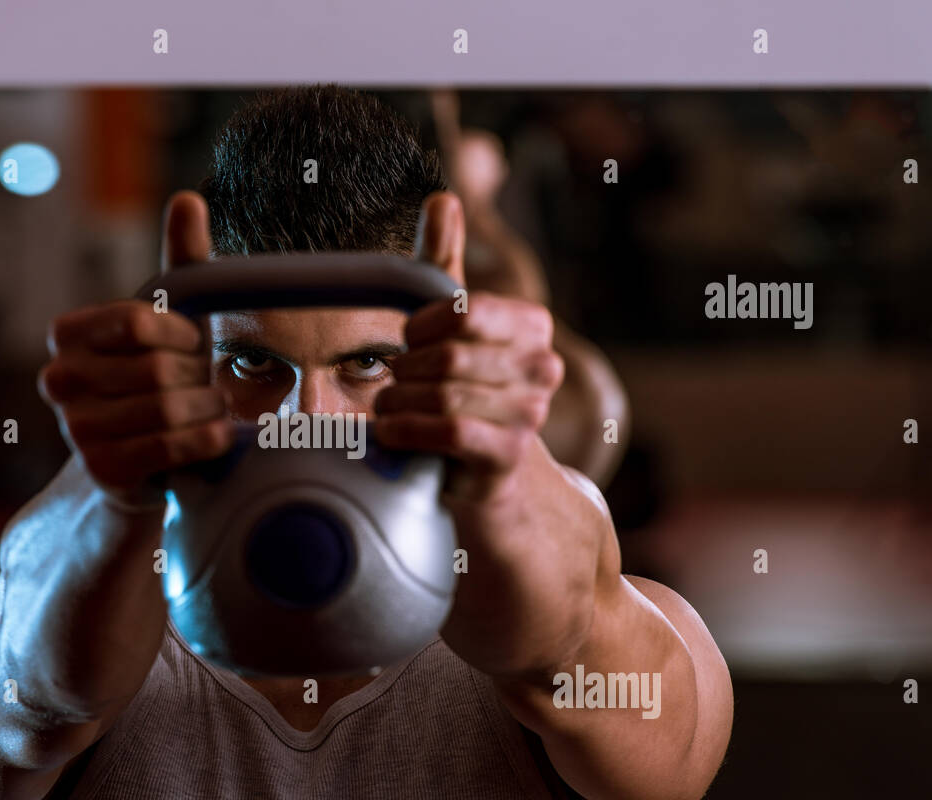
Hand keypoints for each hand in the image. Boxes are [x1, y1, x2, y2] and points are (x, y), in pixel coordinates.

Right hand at [37, 191, 233, 506]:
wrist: (146, 461)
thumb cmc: (163, 377)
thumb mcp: (173, 320)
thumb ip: (183, 261)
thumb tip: (188, 200)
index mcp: (68, 335)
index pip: (139, 322)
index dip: (181, 335)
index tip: (192, 346)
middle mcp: (59, 380)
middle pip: (156, 370)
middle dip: (198, 378)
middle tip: (207, 386)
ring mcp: (74, 429)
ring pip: (167, 409)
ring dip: (207, 410)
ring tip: (212, 410)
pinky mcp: (101, 470)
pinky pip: (168, 446)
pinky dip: (205, 440)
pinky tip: (217, 437)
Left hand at [374, 192, 564, 505]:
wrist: (485, 469)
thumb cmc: (462, 386)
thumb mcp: (452, 325)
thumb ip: (444, 262)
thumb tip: (443, 198)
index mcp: (531, 325)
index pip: (465, 311)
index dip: (422, 326)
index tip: (408, 340)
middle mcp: (542, 367)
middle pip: (450, 356)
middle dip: (408, 370)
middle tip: (395, 381)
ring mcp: (531, 414)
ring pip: (443, 394)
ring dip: (399, 402)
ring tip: (389, 408)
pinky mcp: (507, 455)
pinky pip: (447, 430)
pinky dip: (407, 429)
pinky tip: (391, 431)